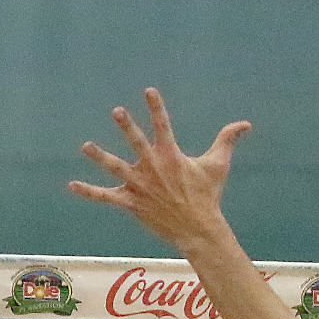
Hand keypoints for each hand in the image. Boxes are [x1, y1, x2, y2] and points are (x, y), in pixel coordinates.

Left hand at [70, 87, 251, 253]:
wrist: (198, 228)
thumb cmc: (207, 195)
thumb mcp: (218, 165)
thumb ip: (227, 140)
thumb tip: (245, 124)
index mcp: (171, 155)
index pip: (163, 125)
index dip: (156, 107)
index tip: (148, 90)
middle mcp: (153, 167)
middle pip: (137, 142)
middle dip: (127, 126)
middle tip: (117, 111)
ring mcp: (140, 185)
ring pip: (116, 167)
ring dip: (100, 157)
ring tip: (86, 146)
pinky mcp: (131, 202)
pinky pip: (105, 196)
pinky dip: (89, 191)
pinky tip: (72, 185)